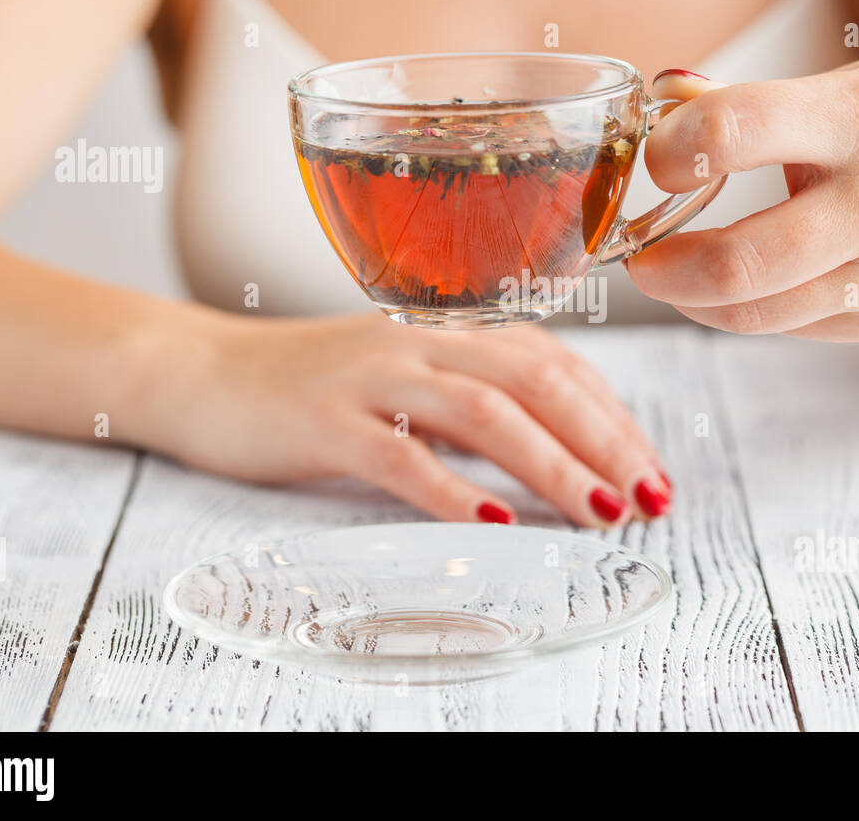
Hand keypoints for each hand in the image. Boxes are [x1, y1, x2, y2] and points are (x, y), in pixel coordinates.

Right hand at [144, 312, 669, 526]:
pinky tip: (493, 524)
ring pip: (482, 412)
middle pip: (535, 380)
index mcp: (451, 334)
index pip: (557, 364)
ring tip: (599, 513)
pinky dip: (451, 490)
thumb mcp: (410, 384)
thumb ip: (476, 405)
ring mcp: (373, 379)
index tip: (653, 469)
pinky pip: (399, 455)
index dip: (613, 417)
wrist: (204, 374)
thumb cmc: (317, 387)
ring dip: (550, 464)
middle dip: (604, 441)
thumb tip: (559, 450)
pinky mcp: (324, 422)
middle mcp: (422, 344)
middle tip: (651, 498)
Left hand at [627, 54, 858, 340]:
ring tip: (672, 277)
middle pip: (737, 260)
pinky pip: (790, 327)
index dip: (671, 150)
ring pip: (755, 311)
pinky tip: (734, 288)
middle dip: (662, 267)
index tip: (655, 162)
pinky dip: (745, 311)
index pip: (736, 129)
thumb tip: (666, 103)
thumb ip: (759, 104)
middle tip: (637, 258)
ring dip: (691, 300)